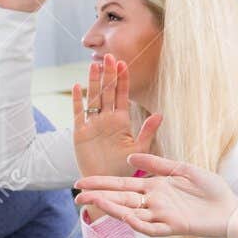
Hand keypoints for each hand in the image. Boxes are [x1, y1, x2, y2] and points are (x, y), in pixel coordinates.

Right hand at [72, 56, 161, 178]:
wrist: (105, 182)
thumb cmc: (122, 167)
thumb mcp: (139, 149)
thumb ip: (147, 131)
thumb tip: (161, 114)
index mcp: (121, 120)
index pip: (122, 95)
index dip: (122, 80)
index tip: (123, 63)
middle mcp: (107, 119)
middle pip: (107, 92)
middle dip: (108, 75)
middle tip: (109, 56)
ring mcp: (93, 124)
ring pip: (93, 98)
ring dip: (93, 82)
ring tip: (94, 65)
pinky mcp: (80, 133)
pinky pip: (78, 113)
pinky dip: (77, 101)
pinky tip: (77, 86)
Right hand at [75, 153, 237, 237]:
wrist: (231, 208)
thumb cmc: (211, 189)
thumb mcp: (182, 169)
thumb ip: (157, 163)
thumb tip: (130, 157)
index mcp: (154, 187)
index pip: (122, 186)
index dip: (101, 184)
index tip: (79, 183)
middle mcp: (154, 202)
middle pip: (121, 200)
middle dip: (99, 198)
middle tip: (76, 196)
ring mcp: (162, 215)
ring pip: (132, 214)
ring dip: (114, 209)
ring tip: (95, 203)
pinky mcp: (174, 226)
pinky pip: (152, 228)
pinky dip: (139, 223)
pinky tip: (126, 217)